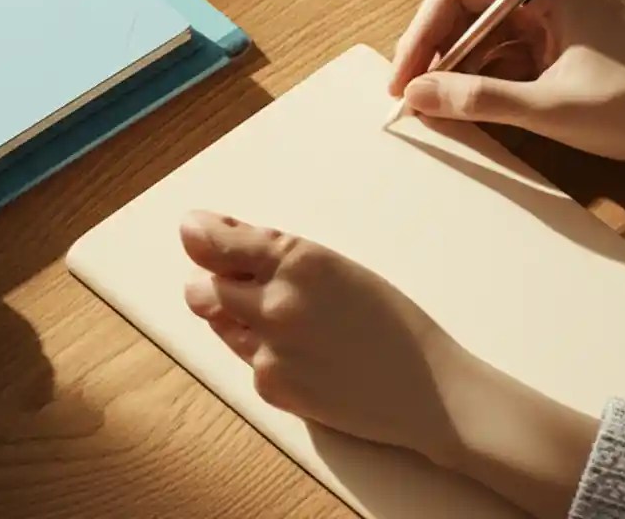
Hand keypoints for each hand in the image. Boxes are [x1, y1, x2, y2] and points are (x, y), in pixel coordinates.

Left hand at [178, 210, 466, 464]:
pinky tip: (306, 358)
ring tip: (281, 321)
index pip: (216, 242)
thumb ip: (278, 255)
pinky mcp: (271, 387)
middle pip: (203, 287)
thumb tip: (217, 237)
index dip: (198, 234)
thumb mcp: (339, 269)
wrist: (431, 394)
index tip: (192, 229)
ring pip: (219, 323)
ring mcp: (270, 349)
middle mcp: (277, 302)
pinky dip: (264, 355)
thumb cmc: (392, 322)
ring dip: (233, 316)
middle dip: (211, 282)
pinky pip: (247, 359)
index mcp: (300, 260)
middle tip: (234, 282)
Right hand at [390, 0, 624, 162]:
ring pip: (481, 35)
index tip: (404, 77)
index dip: (422, 33)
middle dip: (433, 52)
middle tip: (411, 95)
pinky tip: (467, 107)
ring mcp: (556, 21)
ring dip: (453, 69)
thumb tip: (417, 94)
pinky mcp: (560, 49)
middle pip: (465, 10)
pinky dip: (479, 80)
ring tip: (435, 107)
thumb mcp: (553, 107)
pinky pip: (503, 56)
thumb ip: (480, 100)